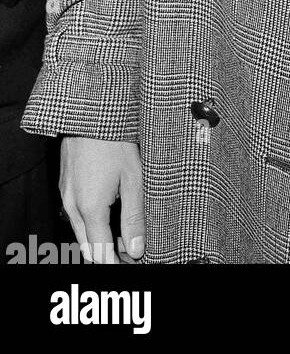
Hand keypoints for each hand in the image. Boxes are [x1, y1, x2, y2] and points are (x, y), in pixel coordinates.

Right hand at [60, 137, 143, 263]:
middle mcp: (72, 206)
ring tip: (126, 236)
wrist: (89, 113)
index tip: (133, 262)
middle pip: (88, 247)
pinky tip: (110, 215)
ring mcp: (66, 196)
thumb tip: (136, 249)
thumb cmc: (114, 140)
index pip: (100, 252)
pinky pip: (76, 215)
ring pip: (81, 232)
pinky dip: (91, 224)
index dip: (116, 263)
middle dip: (108, 255)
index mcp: (90, 208)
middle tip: (132, 252)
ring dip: (99, 240)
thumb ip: (134, 217)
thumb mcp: (133, 178)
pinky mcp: (65, 186)